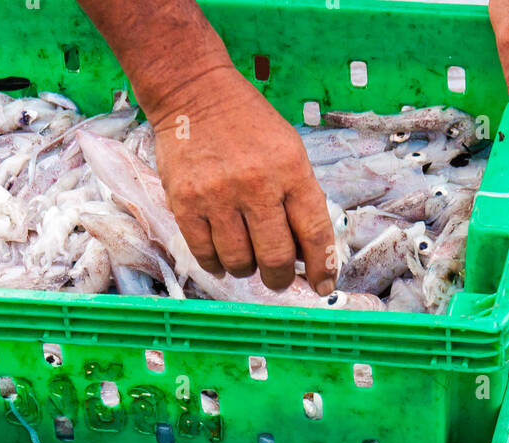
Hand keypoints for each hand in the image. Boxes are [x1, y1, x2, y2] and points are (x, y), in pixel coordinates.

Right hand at [149, 67, 335, 292]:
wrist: (194, 92)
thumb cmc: (247, 125)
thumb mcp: (288, 151)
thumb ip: (298, 198)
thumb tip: (305, 255)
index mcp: (291, 170)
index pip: (314, 233)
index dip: (321, 267)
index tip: (322, 286)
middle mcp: (256, 184)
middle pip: (276, 257)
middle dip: (280, 278)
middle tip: (277, 278)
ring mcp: (218, 195)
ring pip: (240, 262)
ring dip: (246, 270)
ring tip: (246, 259)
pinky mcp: (185, 202)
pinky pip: (205, 254)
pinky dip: (217, 264)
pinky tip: (222, 257)